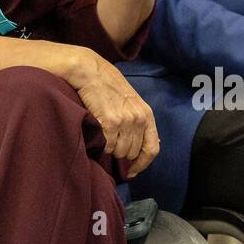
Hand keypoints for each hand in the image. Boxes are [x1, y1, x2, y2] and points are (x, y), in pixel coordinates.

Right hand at [69, 49, 159, 177]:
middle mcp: (139, 119)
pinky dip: (101, 144)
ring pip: (118, 152)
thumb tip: (145, 146)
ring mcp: (125, 121)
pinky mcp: (110, 122)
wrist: (91, 72)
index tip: (133, 171)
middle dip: (121, 152)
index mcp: (146, 115)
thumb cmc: (108, 85)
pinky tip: (97, 132)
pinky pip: (106, 146)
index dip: (143, 164)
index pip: (152, 149)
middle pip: (132, 153)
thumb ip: (138, 121)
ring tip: (103, 134)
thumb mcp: (131, 102)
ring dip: (110, 148)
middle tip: (110, 142)